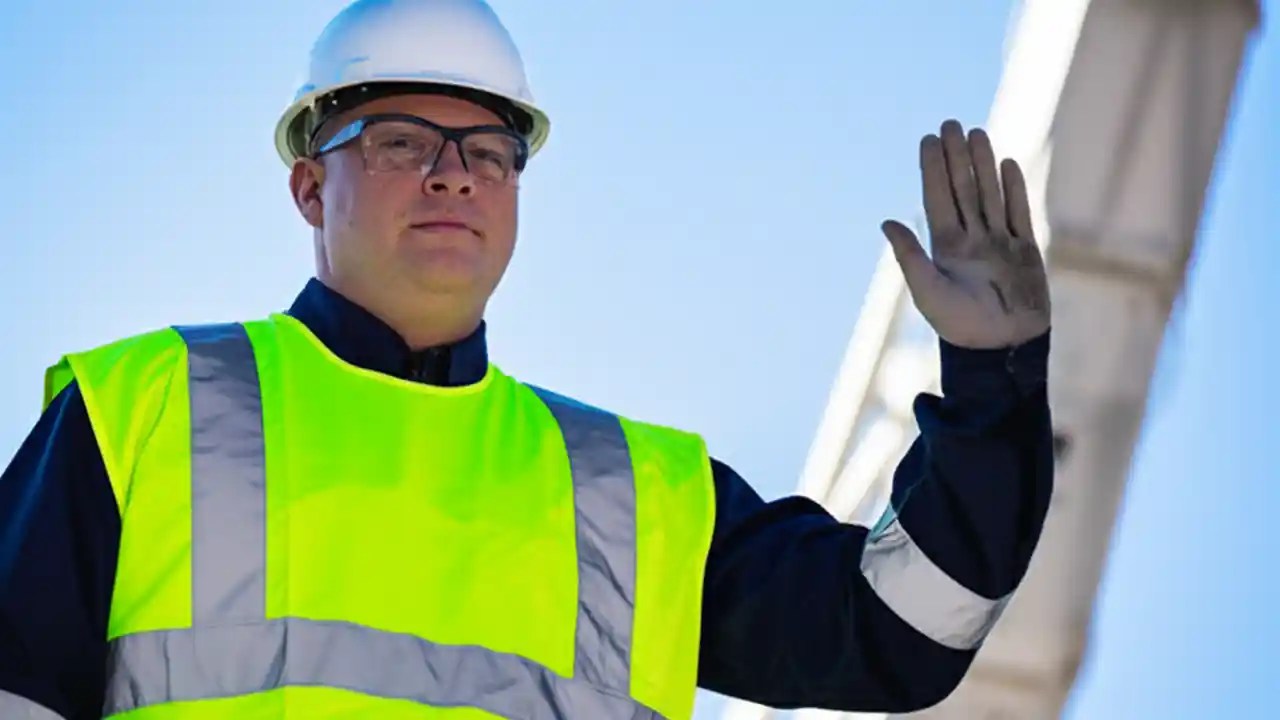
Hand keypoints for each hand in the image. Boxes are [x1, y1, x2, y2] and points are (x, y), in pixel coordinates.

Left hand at [881, 120, 1050, 348]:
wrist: (1002, 349)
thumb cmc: (961, 326)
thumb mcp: (928, 291)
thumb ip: (909, 255)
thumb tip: (885, 221)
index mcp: (945, 248)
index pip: (937, 199)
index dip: (933, 169)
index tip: (928, 139)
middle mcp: (971, 241)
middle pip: (962, 189)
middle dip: (956, 157)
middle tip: (950, 123)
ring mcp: (999, 243)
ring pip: (989, 194)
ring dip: (983, 164)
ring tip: (976, 133)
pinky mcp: (1025, 251)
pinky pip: (1019, 213)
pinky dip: (1013, 188)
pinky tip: (1007, 164)